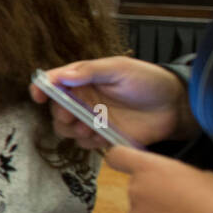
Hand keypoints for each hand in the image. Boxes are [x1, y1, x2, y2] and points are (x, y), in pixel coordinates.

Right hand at [29, 56, 195, 149]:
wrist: (174, 106)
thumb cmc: (147, 80)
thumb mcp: (119, 68)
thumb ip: (90, 70)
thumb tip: (61, 76)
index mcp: (82, 79)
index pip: (53, 82)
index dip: (41, 88)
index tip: (38, 95)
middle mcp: (82, 99)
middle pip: (55, 109)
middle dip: (59, 113)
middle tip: (72, 114)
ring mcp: (91, 119)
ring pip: (66, 129)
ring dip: (73, 130)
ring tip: (90, 126)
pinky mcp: (102, 137)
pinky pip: (85, 144)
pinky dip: (89, 142)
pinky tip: (103, 135)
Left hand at [106, 144, 212, 212]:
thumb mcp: (204, 176)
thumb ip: (179, 175)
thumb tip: (177, 183)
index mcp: (150, 169)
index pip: (118, 156)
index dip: (122, 158)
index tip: (124, 161)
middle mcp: (136, 191)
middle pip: (137, 189)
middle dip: (154, 194)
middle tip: (180, 203)